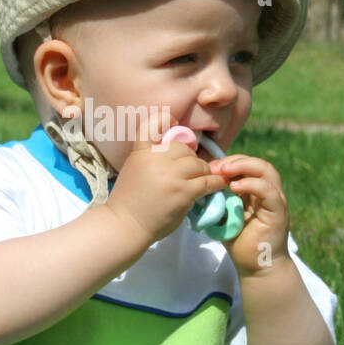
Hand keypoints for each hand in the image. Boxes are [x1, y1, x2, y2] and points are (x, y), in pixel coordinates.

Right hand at [106, 109, 228, 249]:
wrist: (125, 225)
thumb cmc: (129, 200)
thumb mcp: (134, 168)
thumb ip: (151, 156)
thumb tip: (179, 150)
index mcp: (141, 151)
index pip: (153, 123)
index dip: (166, 119)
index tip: (174, 122)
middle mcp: (155, 158)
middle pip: (184, 149)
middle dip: (190, 159)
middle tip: (190, 171)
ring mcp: (170, 175)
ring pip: (198, 164)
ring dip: (203, 171)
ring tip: (202, 179)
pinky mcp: (183, 191)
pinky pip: (207, 181)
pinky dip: (215, 182)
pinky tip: (218, 184)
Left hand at [206, 155, 289, 276]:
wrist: (256, 267)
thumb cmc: (240, 243)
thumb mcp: (225, 216)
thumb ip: (218, 201)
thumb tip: (200, 187)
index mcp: (257, 192)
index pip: (249, 166)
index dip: (230, 162)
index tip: (210, 168)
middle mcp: (270, 193)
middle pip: (258, 164)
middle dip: (236, 161)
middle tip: (216, 167)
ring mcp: (275, 201)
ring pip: (267, 171)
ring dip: (244, 167)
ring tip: (224, 171)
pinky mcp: (277, 212)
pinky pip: (268, 191)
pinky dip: (251, 184)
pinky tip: (234, 187)